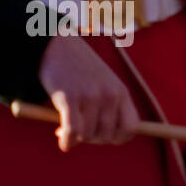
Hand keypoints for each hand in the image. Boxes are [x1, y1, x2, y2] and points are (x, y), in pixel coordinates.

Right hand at [37, 36, 138, 150]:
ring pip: (87, 135)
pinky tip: (62, 140)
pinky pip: (72, 131)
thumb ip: (107, 107)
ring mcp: (90, 95)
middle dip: (92, 138)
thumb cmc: (76, 66)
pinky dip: (66, 141)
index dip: (116, 138)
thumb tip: (99, 138)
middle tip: (78, 132)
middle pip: (107, 136)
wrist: (54, 44)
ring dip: (76, 138)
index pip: (130, 128)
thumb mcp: (101, 82)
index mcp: (120, 91)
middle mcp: (109, 94)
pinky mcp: (70, 97)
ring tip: (65, 129)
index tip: (102, 136)